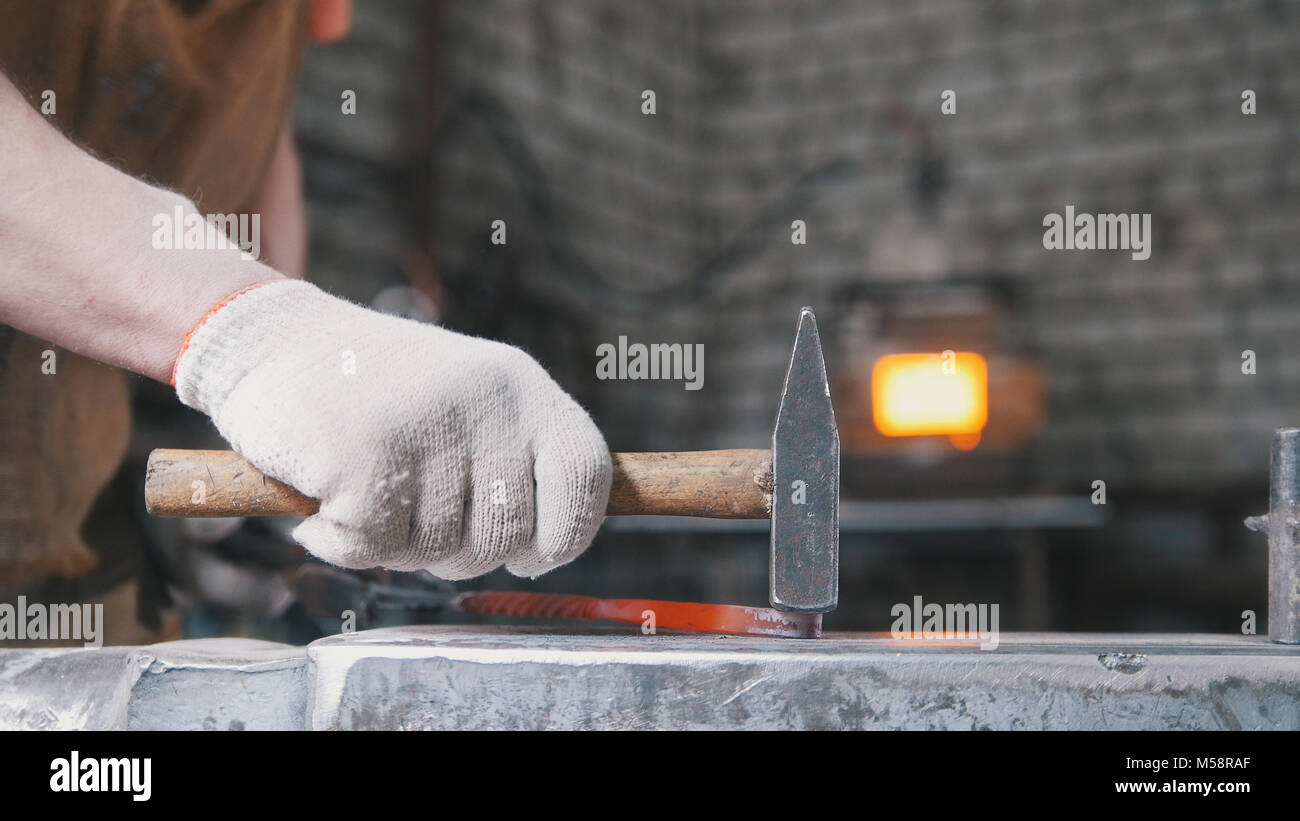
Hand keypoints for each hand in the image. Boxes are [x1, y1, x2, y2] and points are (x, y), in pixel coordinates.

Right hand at [173, 280, 610, 578]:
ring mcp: (427, 425)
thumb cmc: (375, 389)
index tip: (530, 555)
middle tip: (412, 517)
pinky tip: (321, 502)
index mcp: (522, 387)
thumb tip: (552, 545)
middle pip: (508, 536)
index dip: (566, 535)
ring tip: (363, 490)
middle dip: (460, 554)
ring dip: (393, 545)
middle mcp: (486, 401)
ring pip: (437, 550)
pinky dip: (339, 543)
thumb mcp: (469, 400)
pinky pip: (372, 548)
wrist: (270, 339)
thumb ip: (513, 460)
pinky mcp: (365, 454)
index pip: (584, 478)